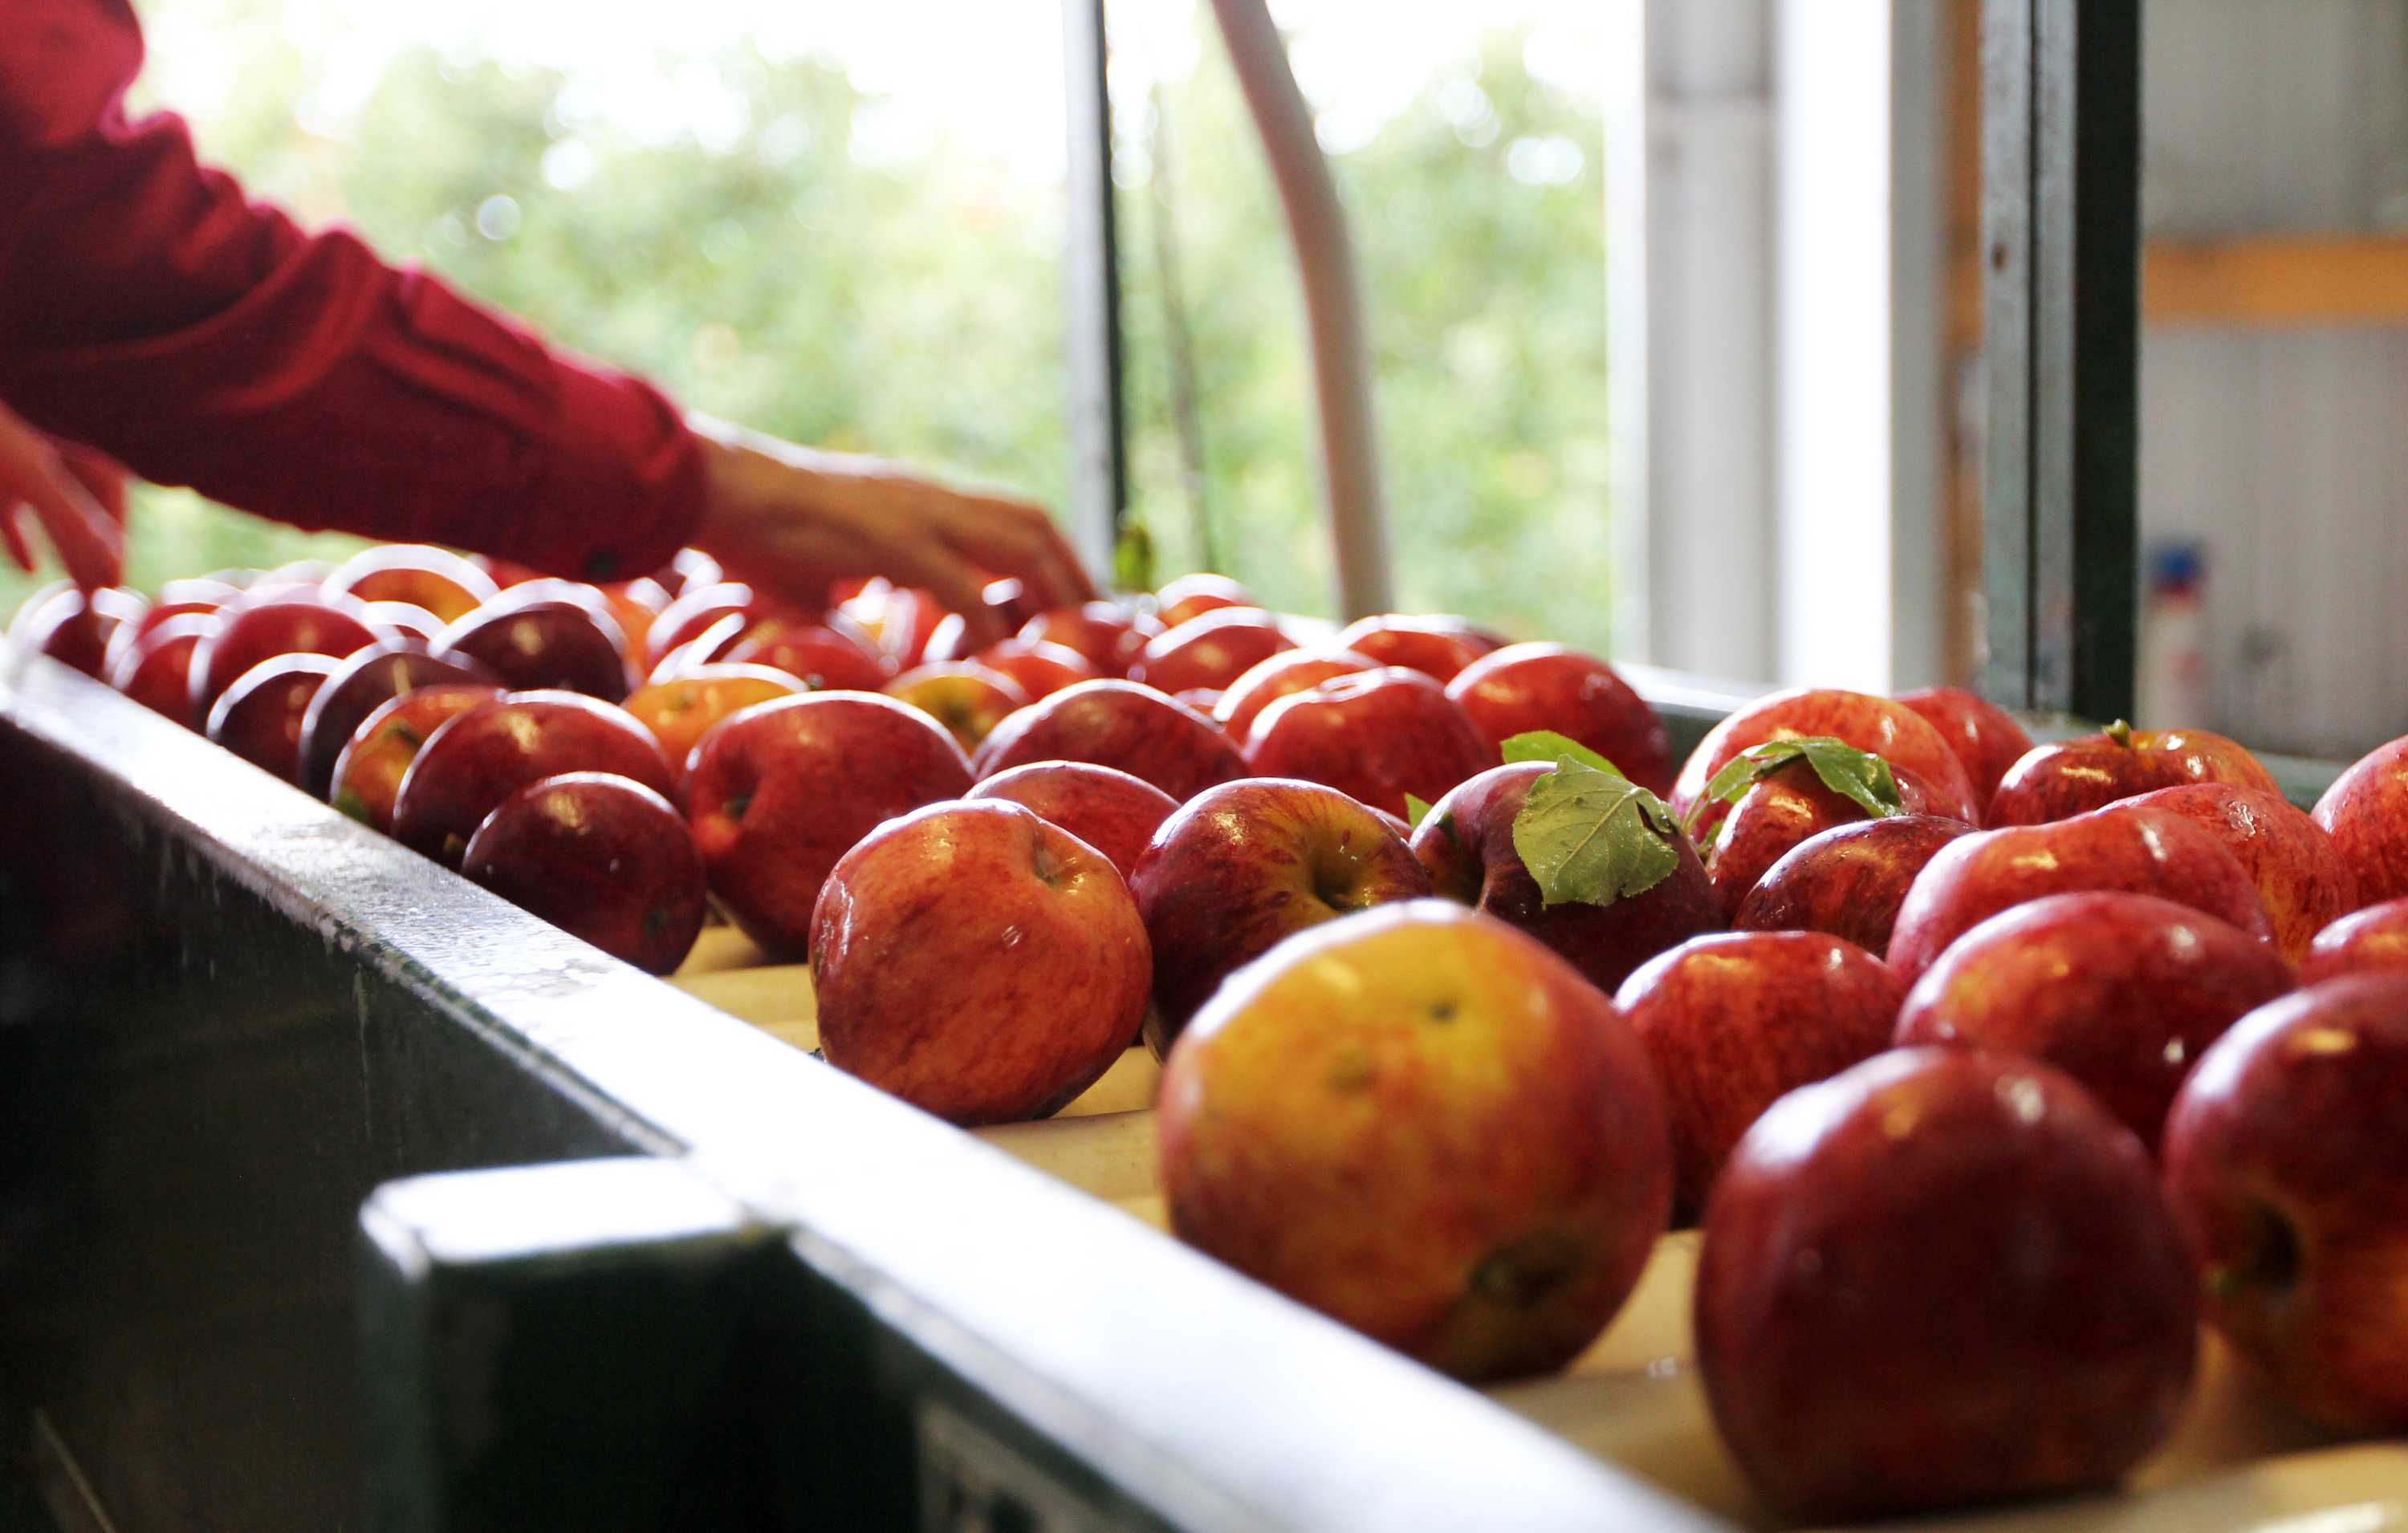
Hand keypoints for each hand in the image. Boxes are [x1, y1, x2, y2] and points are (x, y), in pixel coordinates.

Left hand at [0, 401, 124, 591]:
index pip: (112, 508)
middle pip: (87, 515)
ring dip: (64, 552)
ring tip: (76, 589)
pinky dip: (23, 539)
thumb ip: (75, 515)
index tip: (115, 585)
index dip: (114, 547)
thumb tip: (111, 557)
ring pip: (54, 517)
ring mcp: (26, 463)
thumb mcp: (34, 473)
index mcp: (86, 450)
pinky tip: (31, 569)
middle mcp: (63, 455)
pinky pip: (16, 514)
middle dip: (92, 557)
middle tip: (99, 599)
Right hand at [686, 416, 1094, 650]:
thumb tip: (849, 633)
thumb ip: (849, 592)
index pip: (1011, 514)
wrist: (717, 490)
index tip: (1071, 597)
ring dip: (1048, 586)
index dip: (1051, 553)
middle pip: (1031, 520)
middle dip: (1071, 570)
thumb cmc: (756, 533)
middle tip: (1092, 623)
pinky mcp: (888, 539)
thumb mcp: (821, 569)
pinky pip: (956, 578)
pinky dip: (985, 612)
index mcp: (920, 500)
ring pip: (1014, 537)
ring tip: (1063, 634)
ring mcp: (914, 513)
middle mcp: (930, 497)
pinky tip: (992, 647)